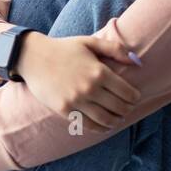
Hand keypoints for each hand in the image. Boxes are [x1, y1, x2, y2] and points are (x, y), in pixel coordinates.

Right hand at [15, 32, 141, 132]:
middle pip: (119, 107)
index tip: (135, 97)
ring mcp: (76, 101)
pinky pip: (87, 124)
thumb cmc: (64, 48)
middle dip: (127, 109)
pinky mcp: (64, 110)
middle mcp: (89, 88)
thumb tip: (137, 61)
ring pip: (105, 119)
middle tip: (128, 108)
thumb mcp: (90, 42)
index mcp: (99, 72)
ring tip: (118, 118)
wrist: (33, 57)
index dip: (134, 97)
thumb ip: (115, 49)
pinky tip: (104, 126)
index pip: (127, 92)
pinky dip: (100, 128)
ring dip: (116, 121)